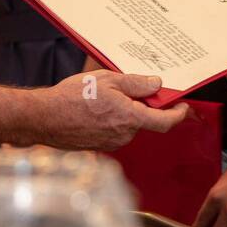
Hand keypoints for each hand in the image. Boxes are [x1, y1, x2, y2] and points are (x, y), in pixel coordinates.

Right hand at [40, 70, 187, 149]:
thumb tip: (156, 85)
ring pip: (128, 125)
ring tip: (103, 96)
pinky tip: (95, 108)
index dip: (178, 114)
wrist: (44, 118)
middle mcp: (124, 135)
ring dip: (125, 112)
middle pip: (144, 121)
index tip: (182, 106)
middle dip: (142, 106)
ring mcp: (111, 143)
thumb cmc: (72, 98)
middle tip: (128, 88)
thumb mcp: (108, 80)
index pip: (165, 122)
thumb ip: (136, 84)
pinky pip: (114, 131)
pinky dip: (112, 119)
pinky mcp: (100, 146)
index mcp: (130, 118)